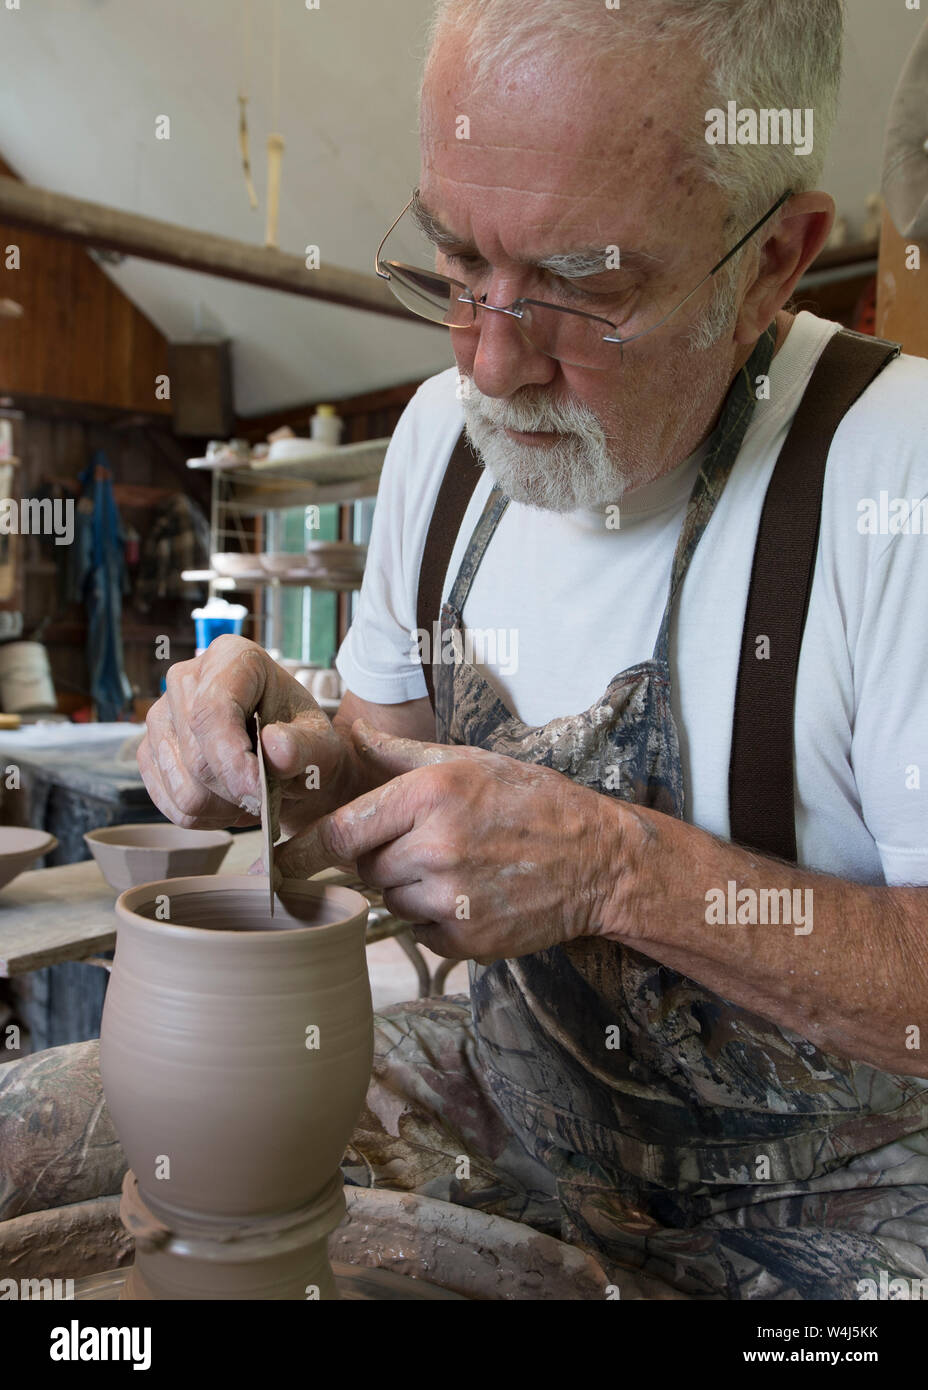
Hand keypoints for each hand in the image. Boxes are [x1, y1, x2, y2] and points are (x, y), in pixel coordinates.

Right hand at [138, 636, 348, 833]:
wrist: (287, 756)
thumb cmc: (303, 742)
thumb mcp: (321, 743)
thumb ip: (305, 746)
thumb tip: (275, 748)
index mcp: (232, 657)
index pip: (213, 712)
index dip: (233, 761)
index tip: (260, 796)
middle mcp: (184, 679)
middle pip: (198, 758)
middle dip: (238, 791)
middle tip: (269, 796)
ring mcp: (159, 716)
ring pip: (184, 789)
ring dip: (225, 808)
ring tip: (252, 796)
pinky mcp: (149, 752)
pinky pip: (172, 805)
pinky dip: (207, 817)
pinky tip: (230, 802)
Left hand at [274, 719, 622, 963]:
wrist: (599, 860)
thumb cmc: (532, 802)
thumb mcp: (469, 761)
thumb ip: (399, 755)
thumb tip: (349, 734)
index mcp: (433, 795)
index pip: (342, 832)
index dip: (304, 851)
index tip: (279, 863)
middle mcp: (438, 847)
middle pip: (364, 869)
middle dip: (379, 859)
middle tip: (422, 845)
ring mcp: (453, 899)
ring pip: (389, 902)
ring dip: (406, 889)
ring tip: (454, 868)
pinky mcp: (468, 939)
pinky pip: (418, 931)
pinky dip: (432, 918)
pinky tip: (469, 895)